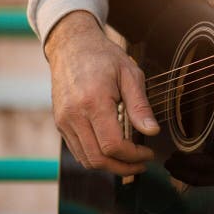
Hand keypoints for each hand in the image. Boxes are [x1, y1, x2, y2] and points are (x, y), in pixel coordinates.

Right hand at [45, 11, 159, 174]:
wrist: (72, 46)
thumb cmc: (104, 57)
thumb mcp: (130, 74)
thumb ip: (140, 106)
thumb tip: (153, 131)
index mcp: (93, 102)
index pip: (112, 145)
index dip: (133, 156)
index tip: (148, 153)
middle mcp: (74, 115)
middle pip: (97, 159)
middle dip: (123, 167)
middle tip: (142, 163)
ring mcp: (64, 121)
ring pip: (85, 159)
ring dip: (109, 165)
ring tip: (129, 159)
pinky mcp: (60, 123)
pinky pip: (77, 150)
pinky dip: (95, 156)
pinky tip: (112, 150)